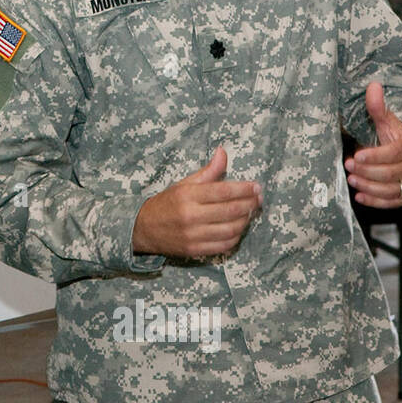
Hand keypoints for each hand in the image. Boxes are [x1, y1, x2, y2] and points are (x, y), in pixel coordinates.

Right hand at [132, 146, 262, 258]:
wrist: (142, 228)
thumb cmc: (167, 203)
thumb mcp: (184, 184)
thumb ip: (207, 171)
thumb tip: (223, 152)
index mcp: (187, 195)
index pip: (224, 191)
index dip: (244, 189)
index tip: (257, 187)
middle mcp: (190, 215)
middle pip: (231, 210)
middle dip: (250, 204)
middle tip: (258, 199)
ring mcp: (193, 235)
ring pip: (231, 229)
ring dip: (245, 221)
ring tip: (249, 213)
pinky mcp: (194, 250)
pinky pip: (224, 246)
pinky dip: (236, 237)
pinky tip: (238, 228)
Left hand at [344, 81, 401, 207]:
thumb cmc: (398, 138)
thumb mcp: (388, 123)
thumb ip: (379, 108)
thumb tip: (372, 86)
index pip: (394, 153)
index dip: (375, 156)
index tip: (357, 156)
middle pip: (390, 173)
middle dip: (367, 171)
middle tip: (348, 166)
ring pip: (391, 189)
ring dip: (368, 186)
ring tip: (351, 179)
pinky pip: (393, 203)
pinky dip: (375, 201)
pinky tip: (359, 196)